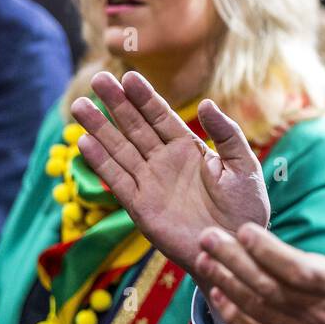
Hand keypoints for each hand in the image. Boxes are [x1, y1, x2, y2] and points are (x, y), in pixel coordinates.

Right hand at [70, 71, 269, 278]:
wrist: (236, 248)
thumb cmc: (245, 207)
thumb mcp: (244, 165)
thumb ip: (226, 133)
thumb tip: (205, 103)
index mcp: (189, 148)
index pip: (161, 116)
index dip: (144, 97)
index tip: (128, 76)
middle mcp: (165, 162)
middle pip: (135, 127)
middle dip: (116, 104)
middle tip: (97, 79)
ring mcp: (151, 183)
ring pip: (120, 150)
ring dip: (100, 129)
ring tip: (79, 106)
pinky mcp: (141, 207)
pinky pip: (117, 181)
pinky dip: (100, 163)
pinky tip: (84, 143)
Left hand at [195, 194, 324, 323]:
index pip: (300, 270)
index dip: (268, 252)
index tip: (244, 229)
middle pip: (271, 289)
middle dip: (235, 262)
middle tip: (208, 237)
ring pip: (260, 311)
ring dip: (227, 285)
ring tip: (203, 259)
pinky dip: (235, 319)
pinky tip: (216, 295)